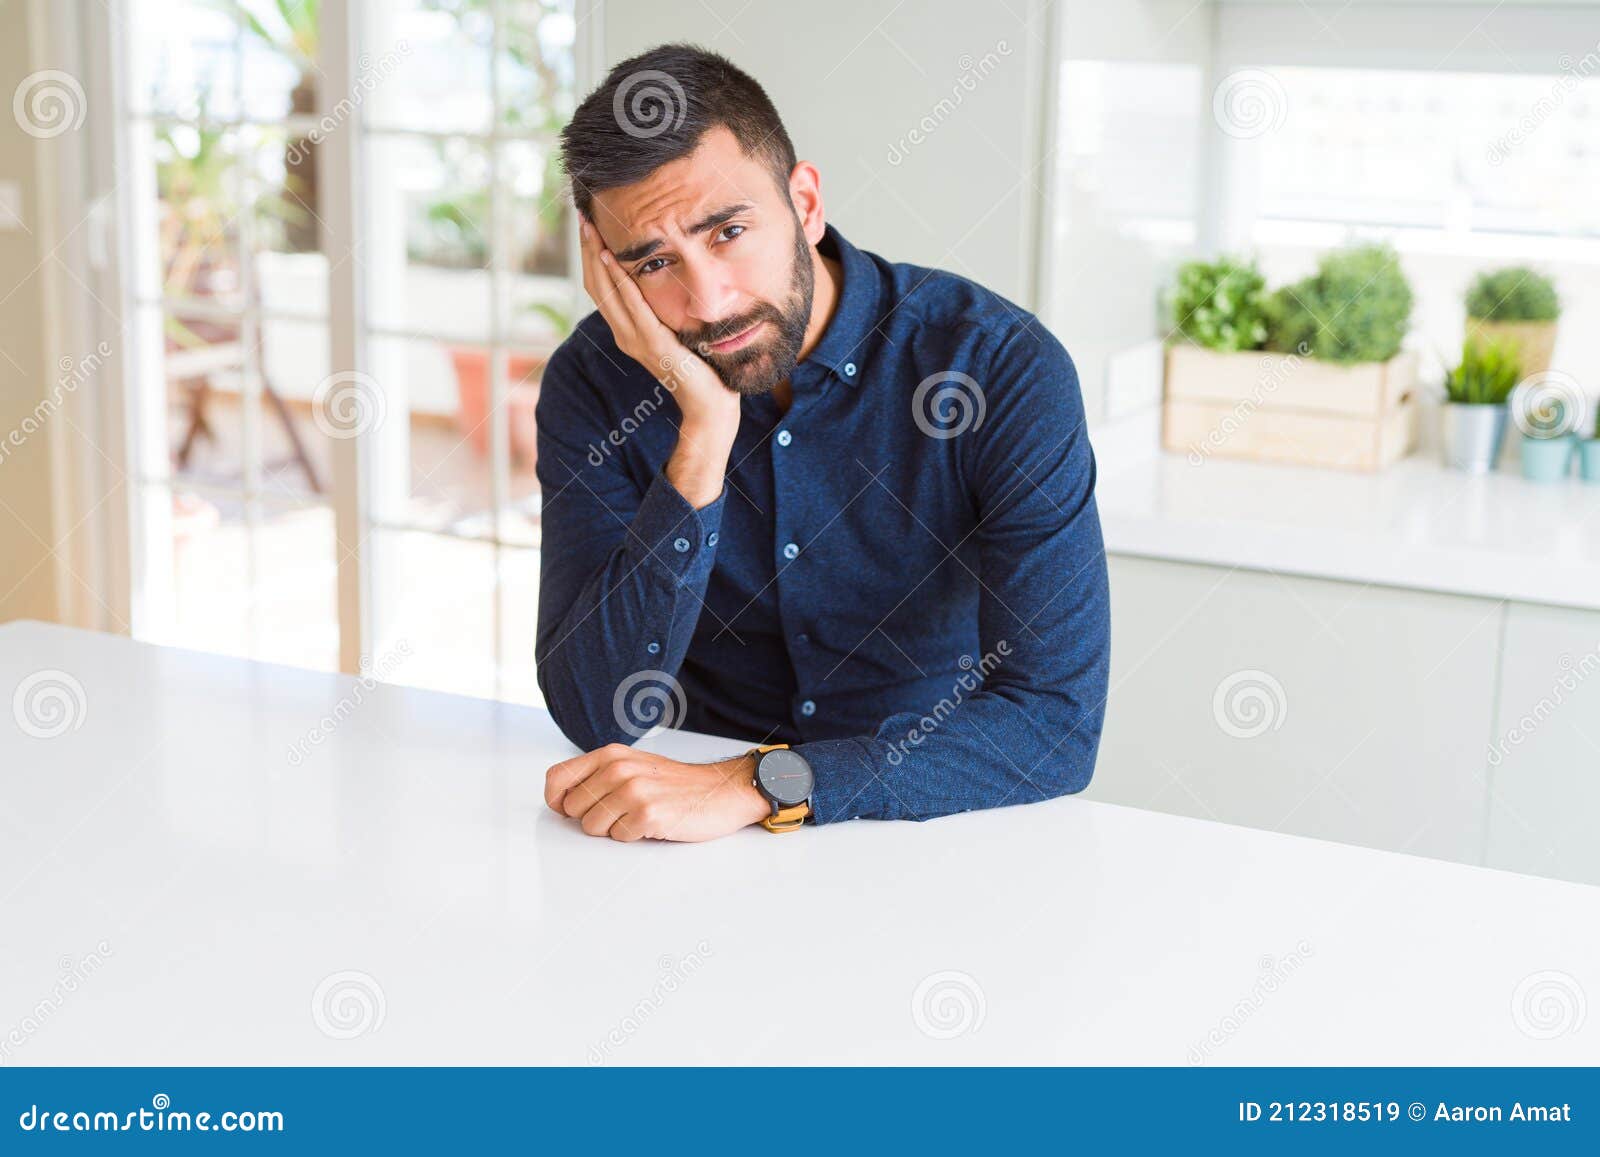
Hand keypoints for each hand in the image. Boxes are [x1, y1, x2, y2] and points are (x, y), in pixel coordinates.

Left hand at [544, 744, 768, 842]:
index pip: (556, 778)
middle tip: (619, 811)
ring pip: (591, 827)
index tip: (566, 809)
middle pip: (572, 809)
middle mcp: (619, 769)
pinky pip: (618, 838)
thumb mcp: (632, 765)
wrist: (720, 790)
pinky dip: (632, 837)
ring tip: (636, 817)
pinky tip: (651, 824)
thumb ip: (598, 775)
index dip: (555, 799)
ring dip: (612, 829)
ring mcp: (633, 791)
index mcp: (611, 755)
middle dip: (591, 817)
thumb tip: (561, 798)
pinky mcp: (648, 815)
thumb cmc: (675, 783)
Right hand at [578, 215, 740, 441]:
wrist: (710, 408)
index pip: (601, 287)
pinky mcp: (653, 344)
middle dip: (588, 247)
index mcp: (628, 331)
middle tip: (582, 214)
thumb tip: (670, 280)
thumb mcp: (678, 333)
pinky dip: (619, 280)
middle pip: (596, 284)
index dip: (591, 255)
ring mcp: (636, 341)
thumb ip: (666, 312)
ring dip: (596, 256)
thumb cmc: (701, 371)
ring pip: (607, 291)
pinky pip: (632, 306)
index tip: (589, 224)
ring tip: (590, 227)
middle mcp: (625, 335)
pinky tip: (609, 257)